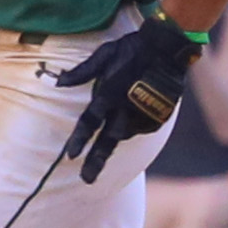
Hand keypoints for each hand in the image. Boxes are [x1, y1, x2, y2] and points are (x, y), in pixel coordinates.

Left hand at [52, 9, 202, 183]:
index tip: (71, 157)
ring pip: (124, 134)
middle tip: (87, 179)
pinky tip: (137, 107)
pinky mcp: (158, 116)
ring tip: (120, 116)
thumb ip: (82, 72)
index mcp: (109, 94)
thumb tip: (59, 82)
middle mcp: (125, 108)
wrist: (168, 47)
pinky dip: (134, 123)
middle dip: (96, 161)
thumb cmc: (133, 48)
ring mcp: (143, 114)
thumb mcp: (104, 54)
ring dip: (116, 133)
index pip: (90, 122)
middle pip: (108, 141)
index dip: (79, 140)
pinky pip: (141, 127)